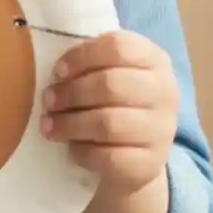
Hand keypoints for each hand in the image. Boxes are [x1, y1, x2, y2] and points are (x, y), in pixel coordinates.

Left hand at [39, 31, 178, 193]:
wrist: (138, 151)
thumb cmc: (115, 101)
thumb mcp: (109, 71)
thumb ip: (89, 62)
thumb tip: (55, 71)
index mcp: (153, 59)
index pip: (119, 47)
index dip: (83, 56)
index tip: (58, 71)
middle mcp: (164, 92)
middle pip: (112, 85)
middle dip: (71, 92)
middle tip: (48, 99)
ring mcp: (161, 130)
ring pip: (109, 124)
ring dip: (70, 123)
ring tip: (48, 125)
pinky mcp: (150, 164)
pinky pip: (110, 157)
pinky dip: (83, 151)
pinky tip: (70, 147)